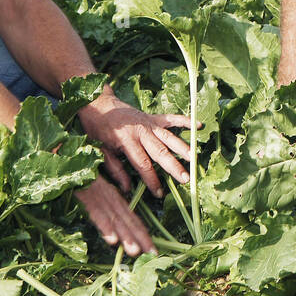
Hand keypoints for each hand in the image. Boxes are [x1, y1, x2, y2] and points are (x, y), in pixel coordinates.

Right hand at [74, 174, 155, 256]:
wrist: (62, 156)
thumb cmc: (74, 169)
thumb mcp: (88, 186)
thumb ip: (99, 202)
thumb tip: (108, 223)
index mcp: (109, 194)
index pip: (129, 215)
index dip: (141, 231)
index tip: (152, 248)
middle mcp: (107, 195)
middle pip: (126, 218)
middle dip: (140, 237)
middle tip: (153, 253)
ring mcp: (96, 196)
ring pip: (114, 218)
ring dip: (125, 235)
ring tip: (135, 251)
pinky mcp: (83, 196)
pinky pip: (95, 214)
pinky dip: (105, 226)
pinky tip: (112, 240)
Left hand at [77, 89, 193, 197]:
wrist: (97, 102)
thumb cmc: (96, 129)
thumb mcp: (100, 151)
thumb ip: (115, 169)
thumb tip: (127, 189)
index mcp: (126, 140)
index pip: (142, 164)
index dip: (152, 180)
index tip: (159, 193)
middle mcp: (141, 131)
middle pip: (160, 151)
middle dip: (174, 166)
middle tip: (186, 179)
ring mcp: (148, 122)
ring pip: (168, 137)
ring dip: (182, 148)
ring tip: (195, 158)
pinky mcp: (152, 116)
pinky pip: (171, 118)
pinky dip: (185, 121)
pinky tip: (198, 125)